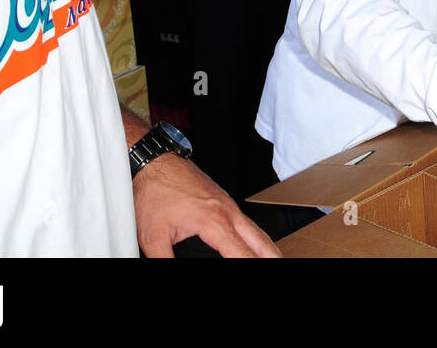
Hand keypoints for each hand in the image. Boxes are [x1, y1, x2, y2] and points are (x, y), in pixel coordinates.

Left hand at [132, 153, 280, 257]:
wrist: (155, 162)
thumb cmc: (154, 192)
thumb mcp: (152, 237)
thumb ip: (164, 260)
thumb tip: (169, 271)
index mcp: (214, 221)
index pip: (242, 255)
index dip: (250, 266)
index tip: (260, 274)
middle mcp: (227, 211)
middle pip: (262, 242)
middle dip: (274, 257)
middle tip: (283, 264)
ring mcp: (228, 204)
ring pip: (258, 231)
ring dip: (268, 249)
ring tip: (275, 259)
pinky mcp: (224, 201)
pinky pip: (248, 223)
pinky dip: (258, 238)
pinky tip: (254, 245)